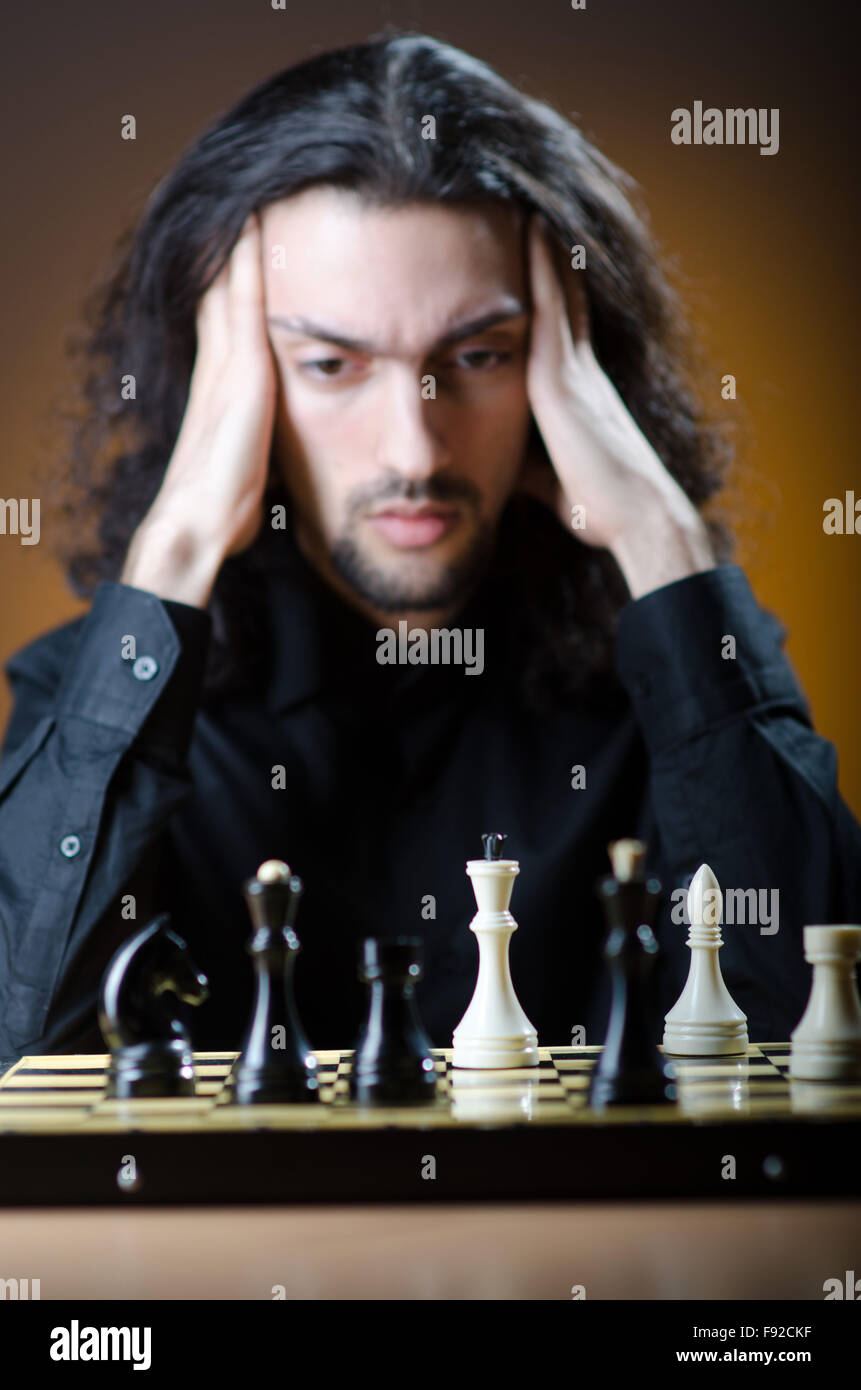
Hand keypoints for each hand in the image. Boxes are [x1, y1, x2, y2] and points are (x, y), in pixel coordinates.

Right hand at [121, 214, 276, 605]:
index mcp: (224, 385)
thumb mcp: (250, 464)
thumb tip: (278, 456)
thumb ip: (259, 444)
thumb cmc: (222, 508)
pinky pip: (245, 301)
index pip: (228, 317)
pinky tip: (257, 224)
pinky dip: (247, 262)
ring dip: (242, 242)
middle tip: (249, 200)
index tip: (250, 242)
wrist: (197, 525)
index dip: (235, 279)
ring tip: (255, 195)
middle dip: (235, 250)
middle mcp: (220, 365)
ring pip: (231, 285)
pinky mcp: (241, 372)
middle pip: (224, 290)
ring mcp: (228, 365)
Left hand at [519, 214, 714, 597]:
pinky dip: (539, 269)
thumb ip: (528, 462)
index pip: (565, 331)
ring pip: (556, 295)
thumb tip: (502, 465)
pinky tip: (530, 231)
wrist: (638, 518)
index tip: (543, 260)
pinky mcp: (561, 381)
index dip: (556, 294)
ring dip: (543, 250)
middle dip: (550, 260)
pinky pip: (546, 309)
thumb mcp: (551, 481)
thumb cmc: (603, 507)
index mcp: (583, 393)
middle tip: (533, 215)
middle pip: (564, 300)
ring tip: (526, 205)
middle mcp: (583, 372)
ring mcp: (574, 371)